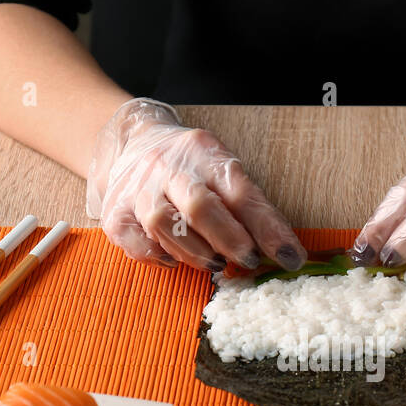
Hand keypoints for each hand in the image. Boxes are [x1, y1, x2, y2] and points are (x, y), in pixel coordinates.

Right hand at [86, 98, 305, 270]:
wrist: (132, 141)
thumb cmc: (190, 167)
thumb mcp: (221, 170)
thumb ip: (248, 207)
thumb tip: (283, 252)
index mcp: (205, 154)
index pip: (241, 193)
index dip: (268, 228)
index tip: (290, 257)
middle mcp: (168, 168)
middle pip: (199, 205)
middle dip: (230, 239)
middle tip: (248, 261)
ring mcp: (138, 189)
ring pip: (163, 224)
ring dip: (195, 252)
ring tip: (214, 264)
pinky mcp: (115, 213)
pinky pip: (132, 240)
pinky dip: (155, 255)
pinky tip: (173, 260)